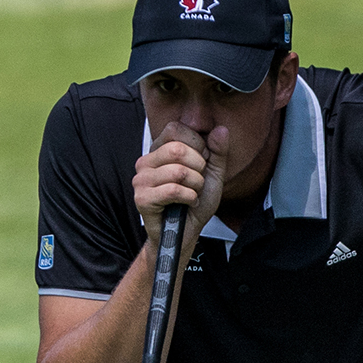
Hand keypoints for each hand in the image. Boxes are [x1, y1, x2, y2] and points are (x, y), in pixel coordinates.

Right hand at [135, 121, 228, 237]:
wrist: (187, 232)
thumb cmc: (195, 202)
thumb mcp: (213, 173)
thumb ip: (218, 150)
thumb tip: (221, 129)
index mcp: (159, 150)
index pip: (175, 129)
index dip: (196, 144)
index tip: (201, 162)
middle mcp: (146, 162)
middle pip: (177, 149)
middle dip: (198, 167)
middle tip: (198, 181)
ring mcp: (141, 180)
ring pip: (178, 172)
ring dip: (195, 186)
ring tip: (193, 194)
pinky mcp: (142, 198)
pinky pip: (172, 190)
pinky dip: (189, 198)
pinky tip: (188, 203)